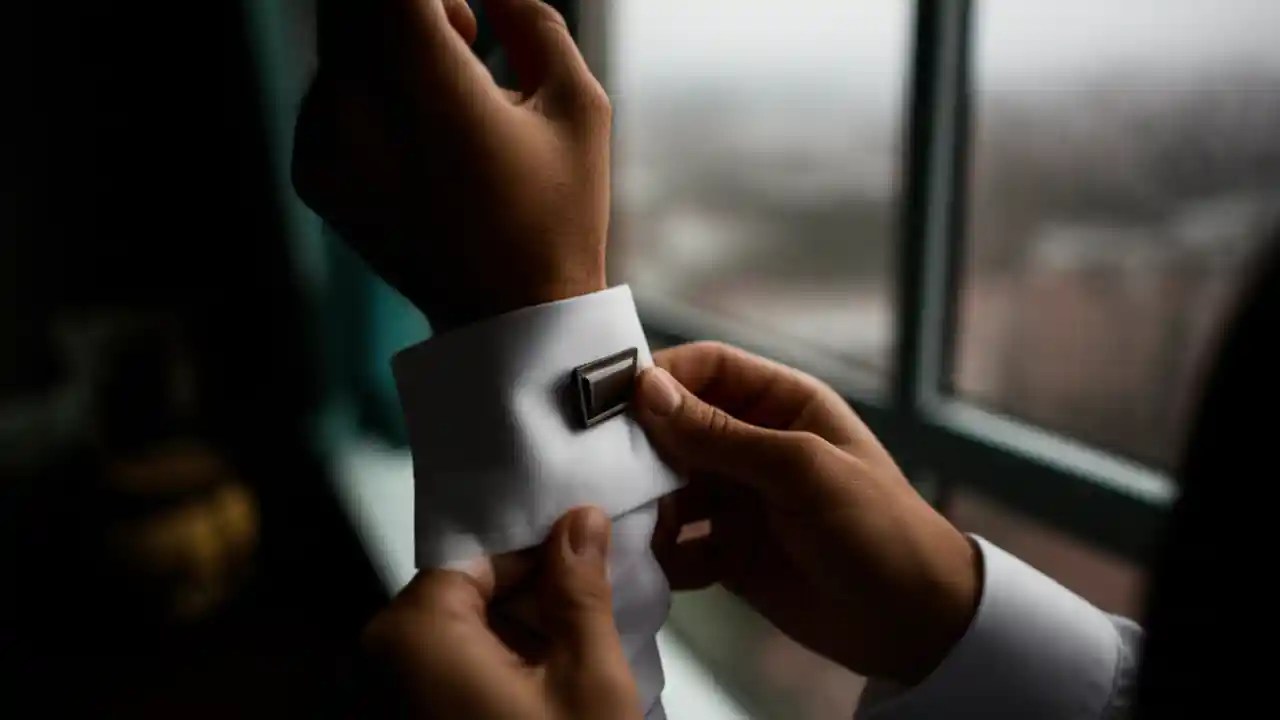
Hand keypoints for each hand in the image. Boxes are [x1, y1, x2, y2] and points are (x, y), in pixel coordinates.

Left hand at [293, 0, 610, 329]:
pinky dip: (370, 87)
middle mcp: (354, 104)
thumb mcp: (578, 105)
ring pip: (340, 38)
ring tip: (456, 90)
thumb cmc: (557, 214)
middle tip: (466, 31)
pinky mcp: (312, 169)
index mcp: (422, 81)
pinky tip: (425, 134)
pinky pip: (329, 90)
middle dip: (411, 5)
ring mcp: (323, 139)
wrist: (509, 319)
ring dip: (390, 38)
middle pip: (354, 3)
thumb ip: (531, 17)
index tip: (470, 12)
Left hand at [361, 507, 640, 718]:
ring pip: (466, 629)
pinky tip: (545, 678)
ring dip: (520, 631)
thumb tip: (581, 516)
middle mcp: (384, 654)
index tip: (590, 556)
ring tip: (574, 647)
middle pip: (471, 590)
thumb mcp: (587, 681)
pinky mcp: (407, 711)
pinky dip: (500, 664)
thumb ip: (581, 592)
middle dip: (533, 591)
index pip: (481, 555)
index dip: (540, 552)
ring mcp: (391, 690)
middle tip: (591, 605)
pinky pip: (455, 666)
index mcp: (415, 631)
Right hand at [633, 342, 980, 685]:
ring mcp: (739, 501)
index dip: (659, 377)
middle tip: (594, 463)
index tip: (608, 397)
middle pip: (676, 428)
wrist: (914, 624)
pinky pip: (677, 545)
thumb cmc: (877, 528)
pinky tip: (642, 562)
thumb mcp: (801, 470)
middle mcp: (753, 446)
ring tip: (616, 519)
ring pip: (669, 489)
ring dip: (643, 502)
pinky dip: (657, 552)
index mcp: (781, 405)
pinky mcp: (728, 554)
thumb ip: (722, 434)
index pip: (706, 369)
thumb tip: (648, 391)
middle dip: (638, 445)